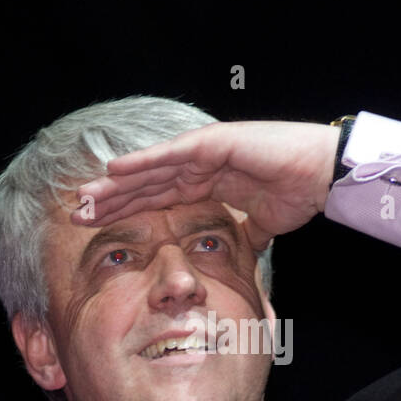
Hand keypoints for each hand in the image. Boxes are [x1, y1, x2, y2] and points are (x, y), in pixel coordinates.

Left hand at [69, 120, 340, 250]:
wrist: (322, 175)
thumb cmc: (298, 193)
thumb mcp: (261, 226)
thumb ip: (244, 236)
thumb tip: (237, 256)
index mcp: (209, 183)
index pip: (158, 200)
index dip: (129, 212)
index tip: (101, 227)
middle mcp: (200, 165)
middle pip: (146, 186)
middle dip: (112, 200)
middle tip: (78, 214)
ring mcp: (205, 152)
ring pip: (151, 170)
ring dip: (116, 184)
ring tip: (86, 196)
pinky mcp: (213, 143)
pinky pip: (171, 155)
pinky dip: (142, 162)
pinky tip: (114, 169)